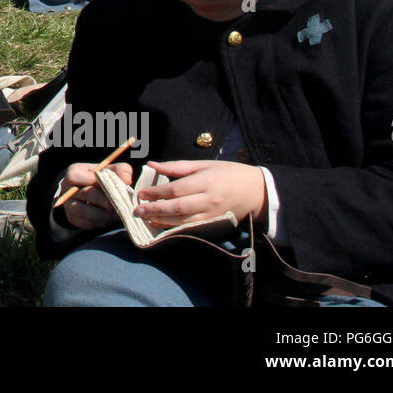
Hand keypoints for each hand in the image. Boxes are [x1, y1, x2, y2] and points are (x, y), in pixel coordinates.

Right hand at [57, 161, 132, 230]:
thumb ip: (119, 170)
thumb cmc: (98, 179)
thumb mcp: (107, 170)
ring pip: (85, 211)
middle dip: (104, 199)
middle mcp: (67, 189)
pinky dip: (101, 222)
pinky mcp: (74, 219)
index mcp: (73, 173)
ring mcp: (68, 205)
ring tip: (118, 213)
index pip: (75, 175)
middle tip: (119, 203)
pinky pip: (88, 223)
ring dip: (104, 214)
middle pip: (86, 194)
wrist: (84, 192)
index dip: (93, 180)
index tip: (111, 184)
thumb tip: (127, 179)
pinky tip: (110, 219)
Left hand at [134, 160, 266, 227]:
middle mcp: (208, 200)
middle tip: (137, 210)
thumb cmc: (228, 173)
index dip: (156, 193)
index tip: (141, 193)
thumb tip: (152, 164)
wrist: (256, 191)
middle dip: (155, 209)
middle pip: (177, 207)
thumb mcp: (204, 164)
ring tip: (145, 218)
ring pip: (183, 221)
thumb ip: (177, 167)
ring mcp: (212, 215)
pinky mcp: (214, 225)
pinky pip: (191, 228)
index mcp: (206, 182)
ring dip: (161, 221)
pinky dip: (174, 228)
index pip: (176, 189)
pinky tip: (161, 225)